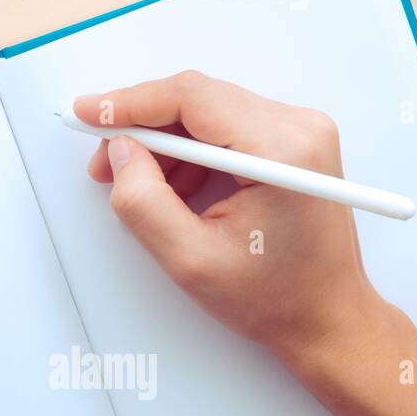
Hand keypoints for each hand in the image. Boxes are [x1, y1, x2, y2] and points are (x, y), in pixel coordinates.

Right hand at [75, 70, 380, 362]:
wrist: (329, 317)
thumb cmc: (275, 298)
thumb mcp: (189, 260)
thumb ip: (143, 202)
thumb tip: (119, 151)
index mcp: (281, 152)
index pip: (191, 98)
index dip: (129, 102)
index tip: (87, 113)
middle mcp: (299, 128)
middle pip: (196, 98)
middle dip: (141, 126)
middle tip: (104, 162)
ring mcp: (300, 131)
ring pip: (206, 110)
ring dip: (163, 142)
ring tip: (139, 186)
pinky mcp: (293, 141)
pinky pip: (224, 125)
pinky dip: (189, 151)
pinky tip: (175, 188)